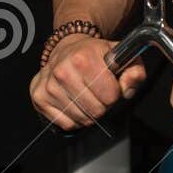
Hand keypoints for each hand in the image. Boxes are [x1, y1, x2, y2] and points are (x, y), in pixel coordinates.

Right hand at [29, 35, 147, 130]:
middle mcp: (62, 71)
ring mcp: (48, 85)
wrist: (66, 49)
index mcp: (83, 58)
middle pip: (96, 111)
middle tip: (98, 91)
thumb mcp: (120, 55)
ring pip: (81, 119)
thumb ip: (134, 71)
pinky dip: (74, 118)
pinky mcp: (39, 97)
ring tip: (87, 96)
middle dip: (102, 105)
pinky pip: (66, 123)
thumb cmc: (95, 55)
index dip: (114, 93)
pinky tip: (74, 102)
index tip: (110, 84)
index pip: (110, 96)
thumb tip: (128, 88)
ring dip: (89, 113)